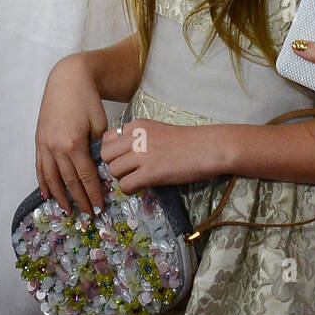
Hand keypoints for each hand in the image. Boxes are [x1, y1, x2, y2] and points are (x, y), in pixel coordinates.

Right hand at [35, 53, 108, 215]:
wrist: (67, 80)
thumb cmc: (87, 99)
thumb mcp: (99, 123)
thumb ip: (98, 147)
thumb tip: (100, 167)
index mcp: (74, 143)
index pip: (85, 176)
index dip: (93, 193)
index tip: (99, 207)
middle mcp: (56, 147)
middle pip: (69, 181)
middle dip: (79, 200)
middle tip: (88, 214)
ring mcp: (45, 145)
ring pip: (52, 178)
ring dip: (60, 196)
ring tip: (67, 211)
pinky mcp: (39, 140)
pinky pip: (40, 166)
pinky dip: (43, 182)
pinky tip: (47, 194)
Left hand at [98, 119, 223, 192]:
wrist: (208, 147)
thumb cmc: (188, 141)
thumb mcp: (157, 131)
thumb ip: (138, 138)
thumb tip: (121, 155)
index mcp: (137, 125)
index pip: (107, 138)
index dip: (112, 151)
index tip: (122, 158)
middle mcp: (136, 137)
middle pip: (106, 155)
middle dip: (114, 165)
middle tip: (128, 171)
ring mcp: (142, 154)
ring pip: (113, 171)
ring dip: (123, 178)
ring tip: (138, 178)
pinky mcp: (150, 172)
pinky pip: (125, 185)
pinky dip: (130, 190)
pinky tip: (142, 186)